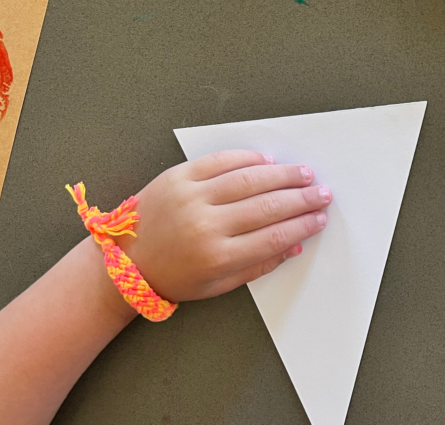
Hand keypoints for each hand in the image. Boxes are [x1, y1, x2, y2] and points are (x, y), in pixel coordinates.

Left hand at [117, 150, 331, 302]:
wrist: (123, 263)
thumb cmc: (172, 278)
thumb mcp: (217, 285)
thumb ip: (258, 264)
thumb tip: (294, 245)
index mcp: (217, 256)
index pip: (274, 236)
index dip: (303, 225)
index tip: (320, 218)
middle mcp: (206, 224)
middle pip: (268, 206)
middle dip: (301, 199)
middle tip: (322, 193)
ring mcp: (192, 197)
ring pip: (249, 179)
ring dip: (282, 175)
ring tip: (303, 174)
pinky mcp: (178, 176)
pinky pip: (221, 161)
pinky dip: (247, 159)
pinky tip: (267, 162)